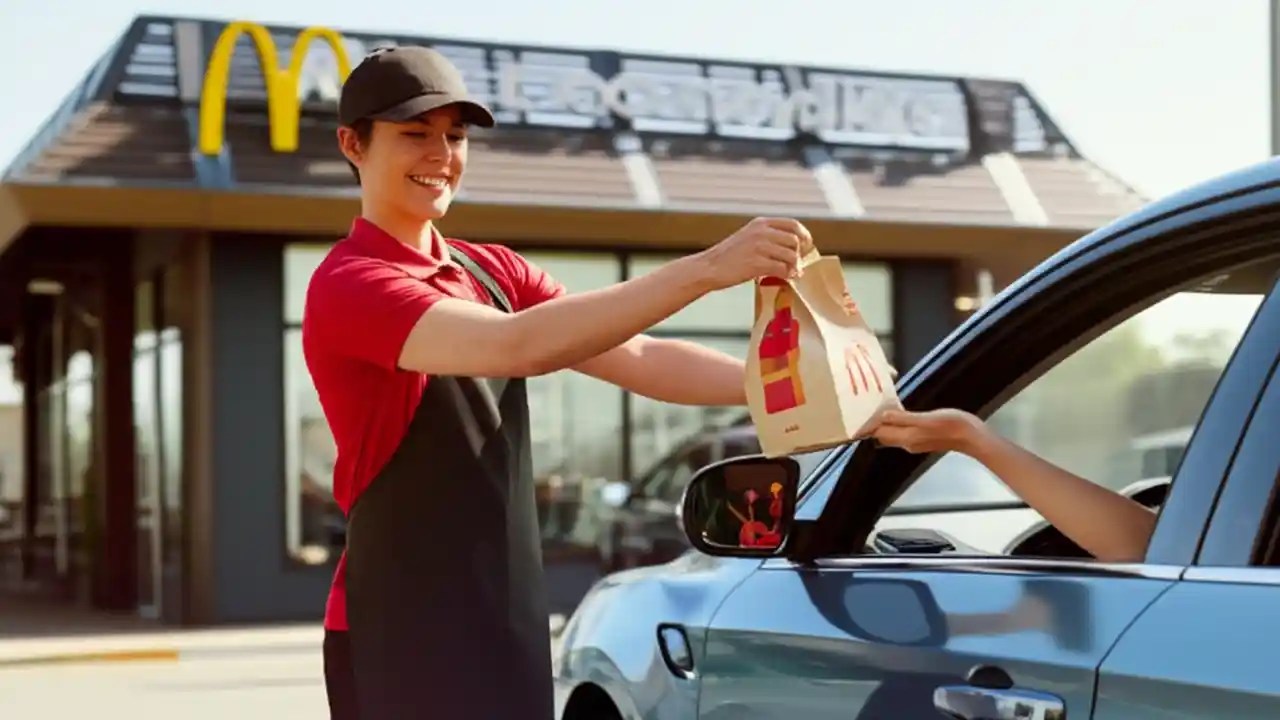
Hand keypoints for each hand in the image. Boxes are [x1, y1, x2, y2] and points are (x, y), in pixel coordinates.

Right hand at [694, 217, 814, 290]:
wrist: (709, 267)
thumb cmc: (728, 256)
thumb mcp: (748, 237)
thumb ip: (768, 238)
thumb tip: (793, 248)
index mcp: (760, 223)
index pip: (793, 224)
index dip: (804, 236)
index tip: (806, 246)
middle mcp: (761, 232)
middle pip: (794, 241)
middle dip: (799, 254)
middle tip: (797, 264)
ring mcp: (759, 247)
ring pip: (791, 255)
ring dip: (794, 266)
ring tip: (791, 272)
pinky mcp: (757, 263)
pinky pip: (782, 268)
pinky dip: (786, 274)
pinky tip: (784, 277)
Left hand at [871, 408, 984, 454]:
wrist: (972, 436)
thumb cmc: (952, 424)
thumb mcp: (926, 418)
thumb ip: (904, 418)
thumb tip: (883, 415)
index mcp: (907, 438)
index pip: (879, 433)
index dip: (870, 424)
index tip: (862, 410)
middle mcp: (907, 443)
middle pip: (884, 435)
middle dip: (875, 424)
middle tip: (869, 406)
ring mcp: (914, 442)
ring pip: (892, 434)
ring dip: (886, 423)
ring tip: (880, 407)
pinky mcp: (922, 438)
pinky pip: (902, 432)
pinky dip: (896, 424)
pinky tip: (898, 413)